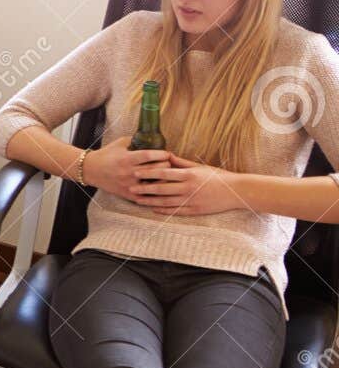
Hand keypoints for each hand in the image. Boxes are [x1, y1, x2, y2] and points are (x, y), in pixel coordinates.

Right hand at [79, 136, 171, 200]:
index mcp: (126, 158)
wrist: (90, 170)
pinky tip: (156, 187)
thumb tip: (153, 137)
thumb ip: (136, 140)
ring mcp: (127, 184)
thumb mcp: (120, 143)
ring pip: (153, 183)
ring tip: (164, 175)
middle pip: (155, 169)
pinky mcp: (126, 193)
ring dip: (162, 178)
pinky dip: (153, 192)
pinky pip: (145, 196)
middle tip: (167, 163)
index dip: (162, 154)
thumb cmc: (106, 155)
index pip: (149, 156)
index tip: (167, 153)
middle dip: (165, 165)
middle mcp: (127, 172)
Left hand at [127, 152, 244, 215]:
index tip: (136, 172)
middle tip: (130, 187)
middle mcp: (187, 188)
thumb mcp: (200, 167)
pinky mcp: (194, 211)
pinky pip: (174, 211)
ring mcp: (190, 200)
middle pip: (160, 188)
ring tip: (137, 200)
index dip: (148, 173)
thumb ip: (182, 163)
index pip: (163, 173)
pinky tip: (152, 209)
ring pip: (164, 202)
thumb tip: (166, 155)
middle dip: (144, 188)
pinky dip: (162, 210)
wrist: (237, 191)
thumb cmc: (218, 176)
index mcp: (188, 175)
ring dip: (149, 201)